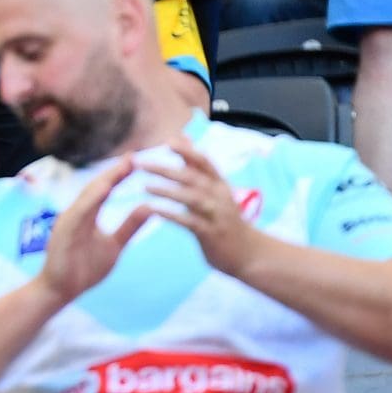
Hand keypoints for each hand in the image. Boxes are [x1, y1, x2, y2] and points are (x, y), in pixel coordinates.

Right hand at [39, 157, 150, 302]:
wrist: (60, 290)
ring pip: (88, 196)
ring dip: (105, 181)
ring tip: (122, 168)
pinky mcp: (64, 230)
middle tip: (133, 157)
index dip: (119, 175)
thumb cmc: (84, 269)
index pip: (105, 189)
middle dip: (114, 172)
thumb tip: (149, 208)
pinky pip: (80, 211)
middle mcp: (77, 212)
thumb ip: (129, 227)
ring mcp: (68, 220)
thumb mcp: (114, 246)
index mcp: (87, 214)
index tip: (136, 161)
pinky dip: (92, 198)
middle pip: (96, 187)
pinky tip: (105, 188)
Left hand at [138, 138, 257, 271]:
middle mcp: (219, 196)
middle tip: (141, 164)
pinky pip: (189, 221)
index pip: (205, 163)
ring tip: (145, 186)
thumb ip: (195, 168)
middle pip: (193, 178)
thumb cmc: (225, 219)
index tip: (168, 142)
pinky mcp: (211, 233)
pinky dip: (171, 214)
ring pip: (192, 198)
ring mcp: (216, 215)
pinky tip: (154, 210)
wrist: (249, 253)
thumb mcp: (215, 192)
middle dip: (167, 170)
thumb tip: (182, 139)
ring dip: (168, 191)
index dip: (188, 151)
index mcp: (220, 184)